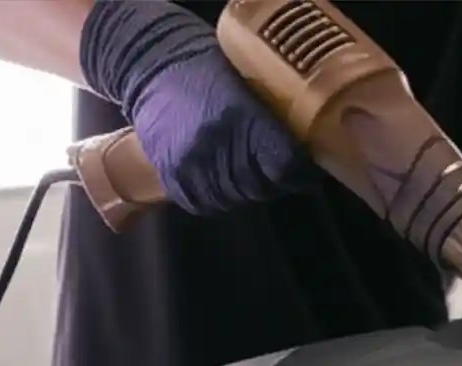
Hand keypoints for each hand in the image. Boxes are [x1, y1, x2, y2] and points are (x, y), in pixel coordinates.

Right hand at [80, 1, 314, 214]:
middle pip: (261, 186)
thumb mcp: (251, 89)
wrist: (154, 66)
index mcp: (244, 119)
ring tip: (248, 176)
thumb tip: (307, 152)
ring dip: (246, 191)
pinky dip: (216, 197)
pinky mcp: (172, 175)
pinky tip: (221, 182)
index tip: (306, 173)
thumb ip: (275, 122)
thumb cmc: (211, 74)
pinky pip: (202, 203)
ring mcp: (193, 163)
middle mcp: (219, 145)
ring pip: (234, 198)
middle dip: (275, 183)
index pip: (285, 165)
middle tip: (277, 173)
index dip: (300, 174)